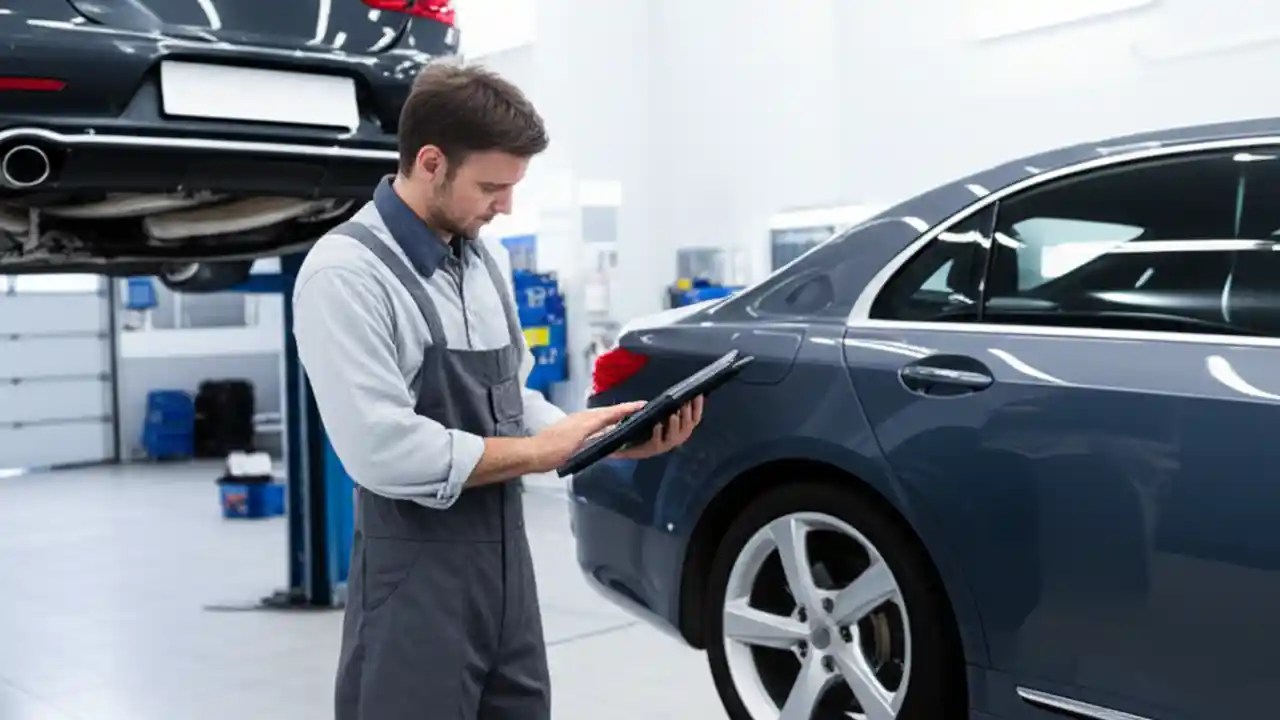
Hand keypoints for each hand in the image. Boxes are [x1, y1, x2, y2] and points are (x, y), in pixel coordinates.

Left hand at [530, 401, 645, 472]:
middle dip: (623, 410)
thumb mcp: (577, 440)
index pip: (610, 413)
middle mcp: (582, 418)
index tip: (642, 404)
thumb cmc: (555, 450)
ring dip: (614, 415)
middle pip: (606, 412)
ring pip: (600, 416)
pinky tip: (606, 427)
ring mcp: (577, 423)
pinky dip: (604, 421)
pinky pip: (594, 421)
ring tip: (627, 416)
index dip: (626, 409)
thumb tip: (612, 423)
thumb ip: (595, 431)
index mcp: (586, 420)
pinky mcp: (573, 429)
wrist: (534, 453)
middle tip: (639, 409)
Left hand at [611, 395, 703, 459]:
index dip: (697, 408)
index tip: (698, 395)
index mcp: (673, 430)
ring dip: (675, 426)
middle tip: (684, 404)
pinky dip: (658, 433)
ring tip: (674, 415)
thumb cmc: (629, 424)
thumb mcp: (646, 411)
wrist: (609, 439)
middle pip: (687, 430)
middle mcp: (669, 440)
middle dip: (687, 416)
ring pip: (674, 439)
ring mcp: (658, 447)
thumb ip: (658, 406)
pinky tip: (657, 424)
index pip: (692, 420)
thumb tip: (672, 393)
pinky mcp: (645, 451)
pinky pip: (656, 443)